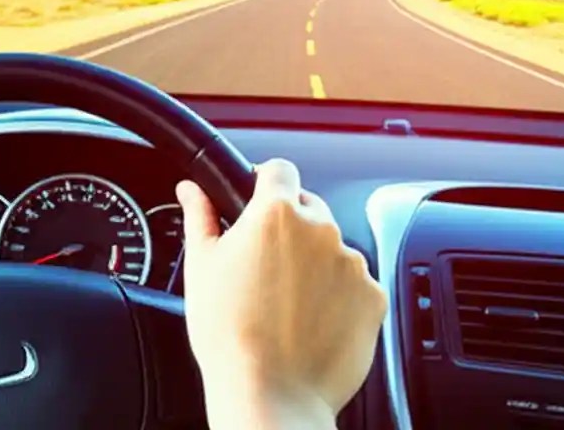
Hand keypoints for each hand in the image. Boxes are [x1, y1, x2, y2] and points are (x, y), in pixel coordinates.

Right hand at [176, 159, 385, 429]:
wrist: (269, 393)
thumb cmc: (229, 334)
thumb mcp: (201, 267)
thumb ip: (200, 216)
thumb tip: (192, 190)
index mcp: (275, 213)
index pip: (280, 169)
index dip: (266, 182)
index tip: (259, 198)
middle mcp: (320, 230)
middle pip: (308, 208)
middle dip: (289, 227)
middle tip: (263, 265)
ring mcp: (351, 264)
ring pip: (331, 248)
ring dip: (314, 263)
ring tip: (285, 302)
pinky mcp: (372, 297)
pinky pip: (354, 284)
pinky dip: (337, 295)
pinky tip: (309, 320)